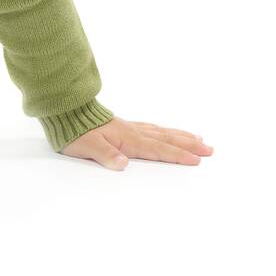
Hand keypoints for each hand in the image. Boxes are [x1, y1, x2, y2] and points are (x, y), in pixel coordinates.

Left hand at [60, 116, 213, 169]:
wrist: (65, 112)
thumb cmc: (74, 131)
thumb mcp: (86, 146)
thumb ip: (106, 155)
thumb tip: (123, 164)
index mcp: (128, 139)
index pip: (158, 149)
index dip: (177, 155)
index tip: (198, 160)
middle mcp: (132, 132)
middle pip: (166, 139)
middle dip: (188, 144)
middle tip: (210, 149)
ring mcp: (128, 127)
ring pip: (160, 132)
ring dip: (180, 136)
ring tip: (198, 138)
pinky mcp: (122, 125)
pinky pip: (150, 128)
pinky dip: (163, 130)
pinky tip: (166, 132)